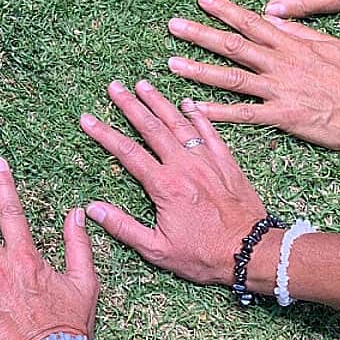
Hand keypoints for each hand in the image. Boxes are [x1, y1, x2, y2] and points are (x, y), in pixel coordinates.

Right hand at [81, 80, 265, 286]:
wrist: (252, 253)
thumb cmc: (205, 255)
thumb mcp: (157, 250)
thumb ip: (123, 227)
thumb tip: (92, 209)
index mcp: (165, 186)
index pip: (126, 152)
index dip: (103, 133)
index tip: (87, 118)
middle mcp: (184, 166)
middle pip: (151, 128)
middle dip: (130, 105)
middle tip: (114, 87)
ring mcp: (207, 161)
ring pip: (179, 123)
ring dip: (159, 102)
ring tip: (143, 84)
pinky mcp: (226, 163)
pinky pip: (210, 131)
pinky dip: (197, 115)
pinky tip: (187, 102)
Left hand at [166, 0, 339, 150]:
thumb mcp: (328, 43)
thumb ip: (298, 29)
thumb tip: (272, 14)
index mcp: (290, 44)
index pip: (250, 22)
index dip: (224, 10)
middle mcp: (278, 64)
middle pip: (233, 46)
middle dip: (200, 34)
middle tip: (173, 25)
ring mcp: (277, 90)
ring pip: (231, 77)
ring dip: (199, 70)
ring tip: (172, 63)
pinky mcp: (280, 115)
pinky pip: (244, 114)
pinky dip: (218, 112)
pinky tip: (194, 108)